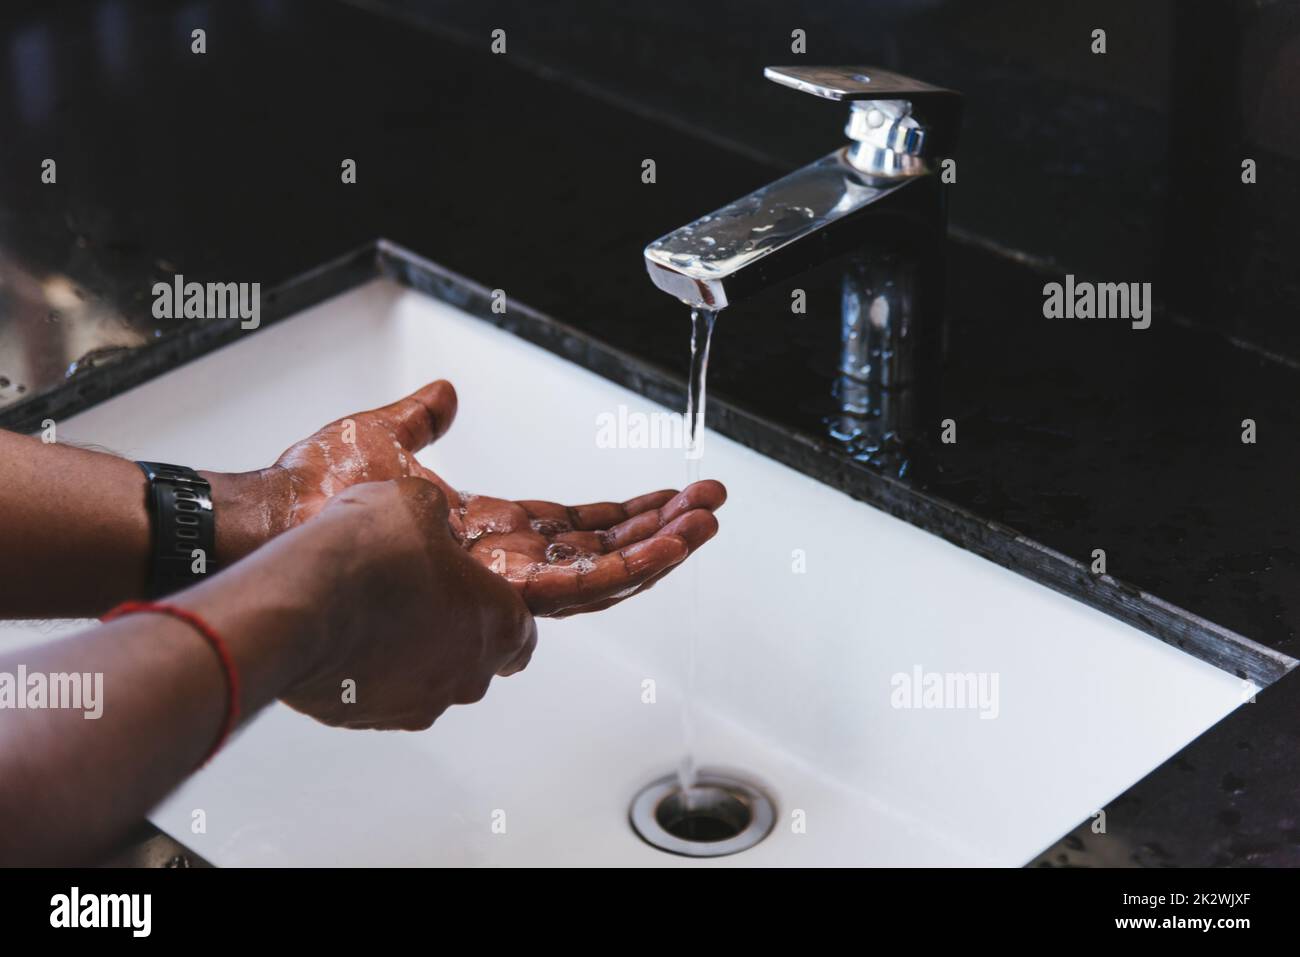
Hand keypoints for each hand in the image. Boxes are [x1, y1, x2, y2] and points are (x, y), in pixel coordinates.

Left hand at [215, 380, 725, 616]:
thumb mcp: (383, 440)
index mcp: (489, 532)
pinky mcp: (498, 590)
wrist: (279, 520)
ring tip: (708, 520)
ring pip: (604, 573)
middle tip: (709, 507)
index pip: (575, 527)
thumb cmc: (314, 492)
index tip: (668, 497)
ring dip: (662, 546)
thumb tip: (442, 398)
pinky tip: (671, 541)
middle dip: (661, 530)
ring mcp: (502, 582)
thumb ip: (421, 422)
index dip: (626, 515)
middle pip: (602, 554)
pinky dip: (633, 562)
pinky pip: (581, 584)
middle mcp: (503, 564)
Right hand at [278, 478, 535, 729]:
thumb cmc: (370, 556)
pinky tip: (344, 636)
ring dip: (409, 653)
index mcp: (501, 625)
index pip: (523, 634)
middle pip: (475, 659)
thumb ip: (439, 519)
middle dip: (453, 631)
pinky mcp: (368, 720)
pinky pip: (376, 695)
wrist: (301, 604)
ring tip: (373, 612)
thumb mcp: (418, 503)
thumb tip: (429, 522)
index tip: (476, 597)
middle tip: (418, 595)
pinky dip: (367, 672)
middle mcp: (470, 676)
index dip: (498, 610)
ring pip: (426, 681)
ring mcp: (420, 704)